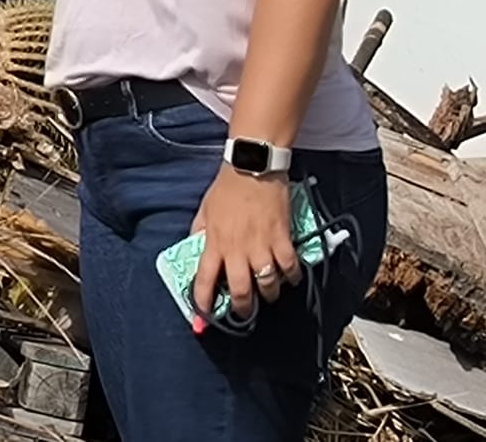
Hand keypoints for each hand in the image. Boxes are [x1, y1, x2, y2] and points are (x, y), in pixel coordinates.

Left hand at [192, 166, 300, 323]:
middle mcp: (236, 250)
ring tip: (268, 294)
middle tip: (245, 313)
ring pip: (267, 285)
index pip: (203, 280)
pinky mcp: (282, 239)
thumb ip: (200, 232)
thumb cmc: (226, 189)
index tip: (204, 315)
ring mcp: (261, 246)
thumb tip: (195, 249)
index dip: (203, 303)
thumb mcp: (204, 211)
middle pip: (240, 292)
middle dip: (243, 309)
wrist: (251, 169)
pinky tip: (289, 276)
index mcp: (214, 243)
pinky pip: (289, 268)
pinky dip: (291, 277)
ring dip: (268, 295)